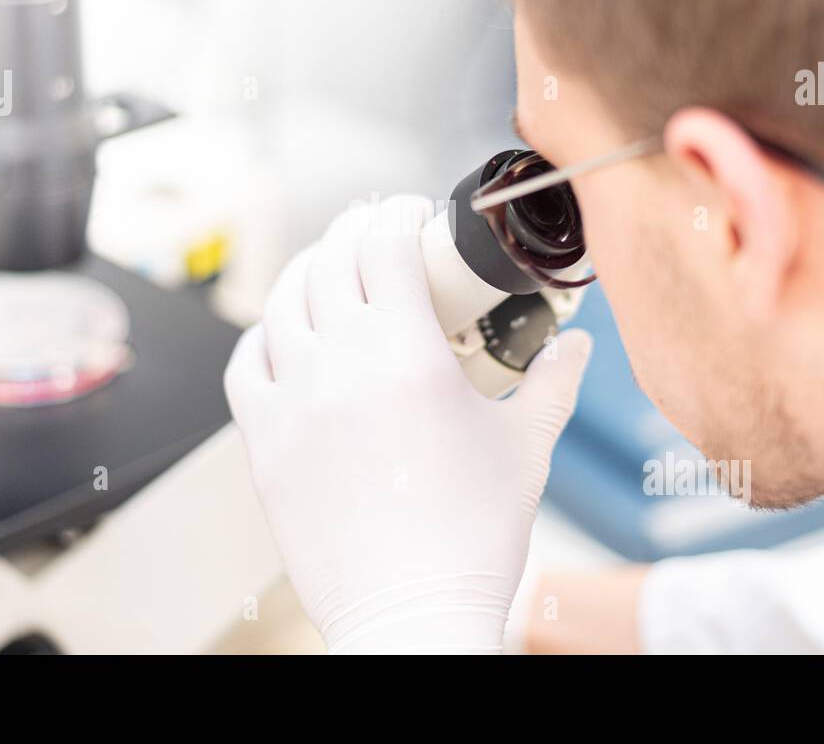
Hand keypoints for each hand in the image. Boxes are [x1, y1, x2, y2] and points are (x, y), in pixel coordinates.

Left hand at [224, 194, 592, 652]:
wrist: (411, 610)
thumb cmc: (474, 535)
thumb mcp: (526, 447)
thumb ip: (552, 383)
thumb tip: (576, 346)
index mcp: (407, 353)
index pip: (385, 245)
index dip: (397, 214)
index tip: (410, 212)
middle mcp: (340, 363)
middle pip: (331, 260)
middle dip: (354, 231)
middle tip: (374, 231)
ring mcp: (293, 400)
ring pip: (282, 302)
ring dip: (307, 271)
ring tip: (329, 268)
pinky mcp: (263, 440)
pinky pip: (246, 363)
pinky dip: (263, 335)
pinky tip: (283, 334)